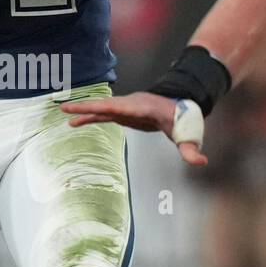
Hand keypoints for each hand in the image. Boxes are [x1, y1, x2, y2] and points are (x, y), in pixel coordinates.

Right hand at [59, 91, 208, 166]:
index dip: (110, 107)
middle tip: (66, 107)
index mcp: (145, 108)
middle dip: (88, 105)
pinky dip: (88, 117)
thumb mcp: (187, 135)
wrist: (180, 106)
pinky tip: (74, 123)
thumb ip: (191, 149)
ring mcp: (125, 107)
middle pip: (106, 104)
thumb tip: (201, 163)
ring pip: (101, 107)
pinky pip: (102, 114)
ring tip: (64, 113)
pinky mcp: (122, 113)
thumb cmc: (183, 120)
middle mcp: (132, 104)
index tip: (96, 107)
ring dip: (83, 110)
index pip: (126, 107)